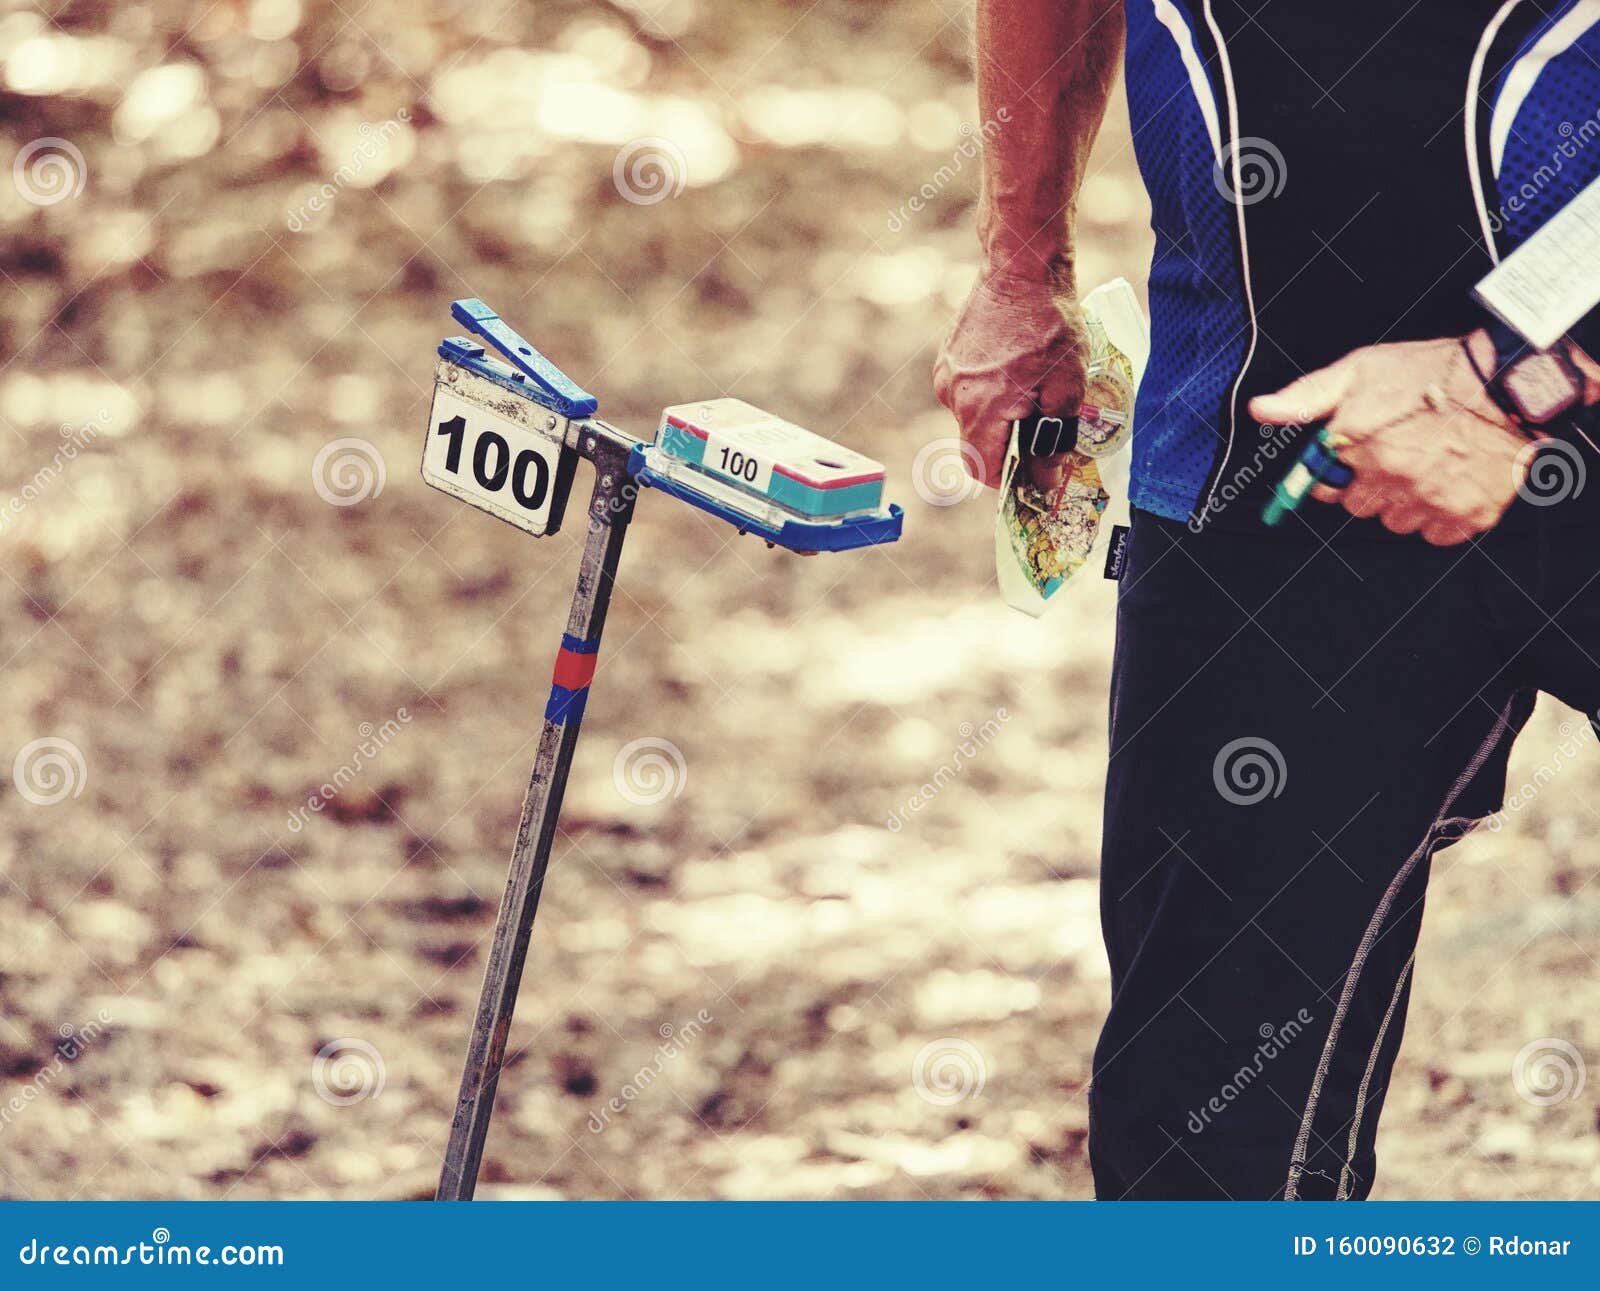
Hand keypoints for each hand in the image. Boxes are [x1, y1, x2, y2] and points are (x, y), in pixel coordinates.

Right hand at [933, 262, 1088, 489]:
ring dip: (998, 418)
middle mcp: (954, 397)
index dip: (1009, 482)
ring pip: (971, 418)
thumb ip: (1053, 439)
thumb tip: (1044, 479)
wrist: (1020, 266)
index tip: (1033, 477)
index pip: (983, 470)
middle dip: (1006, 448)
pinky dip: (988, 394)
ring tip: (1031, 390)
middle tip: (1040, 433)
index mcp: (982, 408)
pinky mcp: (946, 359)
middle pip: (976, 446)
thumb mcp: (1068, 387)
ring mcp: (946, 376)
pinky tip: (1014, 369)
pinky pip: (965, 392)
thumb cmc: (1050, 324)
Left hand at [1249, 335, 1537, 545]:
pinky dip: (1442, 516)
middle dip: (1372, 487)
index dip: (1336, 476)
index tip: (1351, 464)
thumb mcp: (1360, 370)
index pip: (1324, 487)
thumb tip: (1259, 408)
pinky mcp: (1468, 514)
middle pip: (1362, 508)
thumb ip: (1307, 396)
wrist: (1510, 378)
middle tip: (1399, 457)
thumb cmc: (1433, 370)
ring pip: (1399, 523)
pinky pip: (1438, 534)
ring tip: (1428, 466)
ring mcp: (1431, 499)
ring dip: (1406, 503)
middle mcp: (1391, 477)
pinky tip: (1451, 483)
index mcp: (1357, 444)